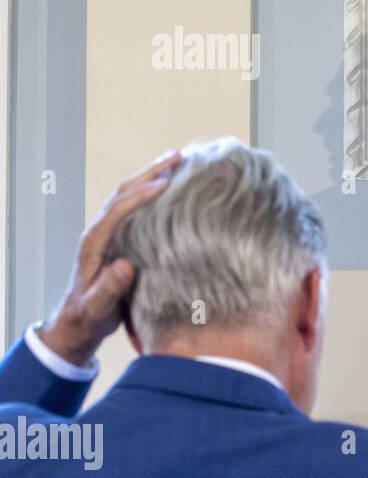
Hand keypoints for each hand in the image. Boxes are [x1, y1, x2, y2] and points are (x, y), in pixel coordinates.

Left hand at [42, 150, 182, 365]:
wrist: (79, 320)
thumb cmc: (90, 315)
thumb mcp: (98, 307)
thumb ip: (109, 288)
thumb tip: (124, 266)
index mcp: (94, 243)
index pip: (118, 210)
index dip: (141, 196)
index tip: (165, 183)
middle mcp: (99, 231)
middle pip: (123, 192)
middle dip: (150, 172)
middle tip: (177, 156)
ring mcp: (107, 231)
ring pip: (128, 194)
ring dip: (150, 174)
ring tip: (177, 160)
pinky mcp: (117, 235)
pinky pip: (133, 204)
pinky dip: (150, 188)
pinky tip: (168, 185)